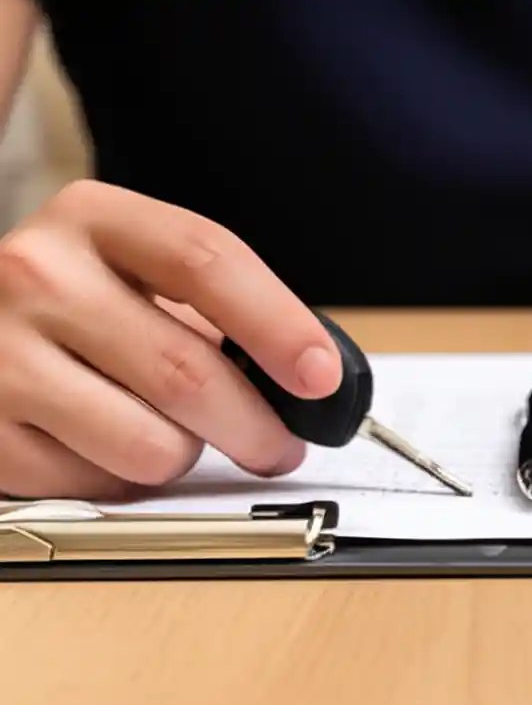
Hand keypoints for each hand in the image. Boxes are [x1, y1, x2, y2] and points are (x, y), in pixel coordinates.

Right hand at [0, 180, 342, 498]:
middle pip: (187, 372)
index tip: (321, 376)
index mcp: (95, 219)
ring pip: (151, 445)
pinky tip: (107, 447)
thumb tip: (311, 377)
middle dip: (258, 427)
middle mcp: (37, 274)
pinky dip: (125, 480)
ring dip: (187, 456)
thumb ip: (217, 308)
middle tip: (281, 446)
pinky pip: (99, 485)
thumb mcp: (135, 270)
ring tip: (176, 437)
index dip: (279, 325)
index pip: (207, 262)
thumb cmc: (74, 303)